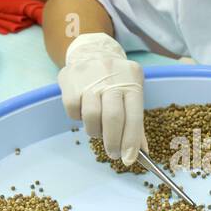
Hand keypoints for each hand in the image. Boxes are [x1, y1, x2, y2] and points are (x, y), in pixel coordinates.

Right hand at [57, 31, 146, 165]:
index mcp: (132, 82)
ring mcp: (90, 79)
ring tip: (98, 132)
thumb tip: (140, 152)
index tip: (128, 159)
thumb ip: (135, 121)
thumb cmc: (116, 80)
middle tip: (113, 153)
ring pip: (92, 116)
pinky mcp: (70, 82)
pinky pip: (74, 111)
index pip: (134, 115)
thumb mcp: (131, 92)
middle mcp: (112, 78)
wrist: (91, 51)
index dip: (131, 140)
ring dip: (95, 132)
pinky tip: (84, 114)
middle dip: (113, 141)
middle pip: (113, 117)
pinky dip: (78, 119)